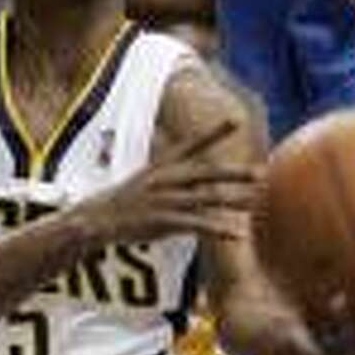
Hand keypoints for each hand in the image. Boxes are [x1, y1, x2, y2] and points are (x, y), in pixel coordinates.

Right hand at [79, 119, 256, 246]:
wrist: (94, 219)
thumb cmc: (123, 203)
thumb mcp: (144, 182)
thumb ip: (170, 179)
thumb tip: (190, 179)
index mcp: (162, 167)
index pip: (191, 145)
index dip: (214, 132)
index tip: (236, 120)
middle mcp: (165, 179)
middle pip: (206, 173)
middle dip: (234, 173)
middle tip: (261, 173)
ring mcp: (164, 199)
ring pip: (205, 198)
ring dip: (231, 200)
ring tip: (254, 202)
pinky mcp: (161, 220)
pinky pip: (195, 224)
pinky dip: (216, 229)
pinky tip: (236, 233)